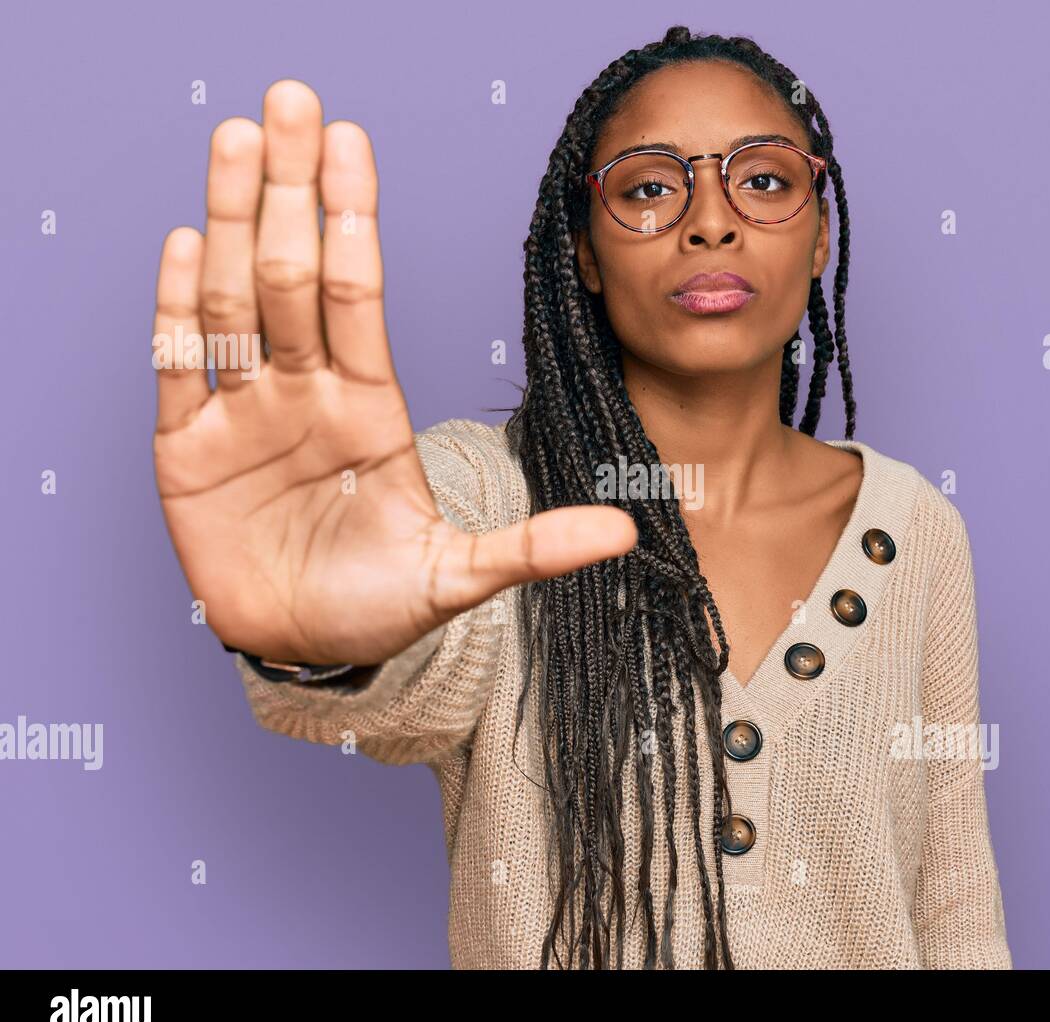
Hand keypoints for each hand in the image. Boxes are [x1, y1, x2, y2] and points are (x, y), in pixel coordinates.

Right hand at [151, 80, 635, 664]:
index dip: (353, 220)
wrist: (307, 649)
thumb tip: (625, 531)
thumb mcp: (460, 576)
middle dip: (290, 189)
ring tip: (234, 138)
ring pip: (236, 302)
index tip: (350, 144)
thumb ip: (533, 548)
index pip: (358, 295)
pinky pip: (182, 368)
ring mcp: (245, 416)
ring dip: (232, 221)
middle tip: (289, 100)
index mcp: (370, 408)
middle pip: (294, 274)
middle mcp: (306, 394)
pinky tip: (188, 242)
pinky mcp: (188, 451)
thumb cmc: (381, 603)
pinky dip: (179, 309)